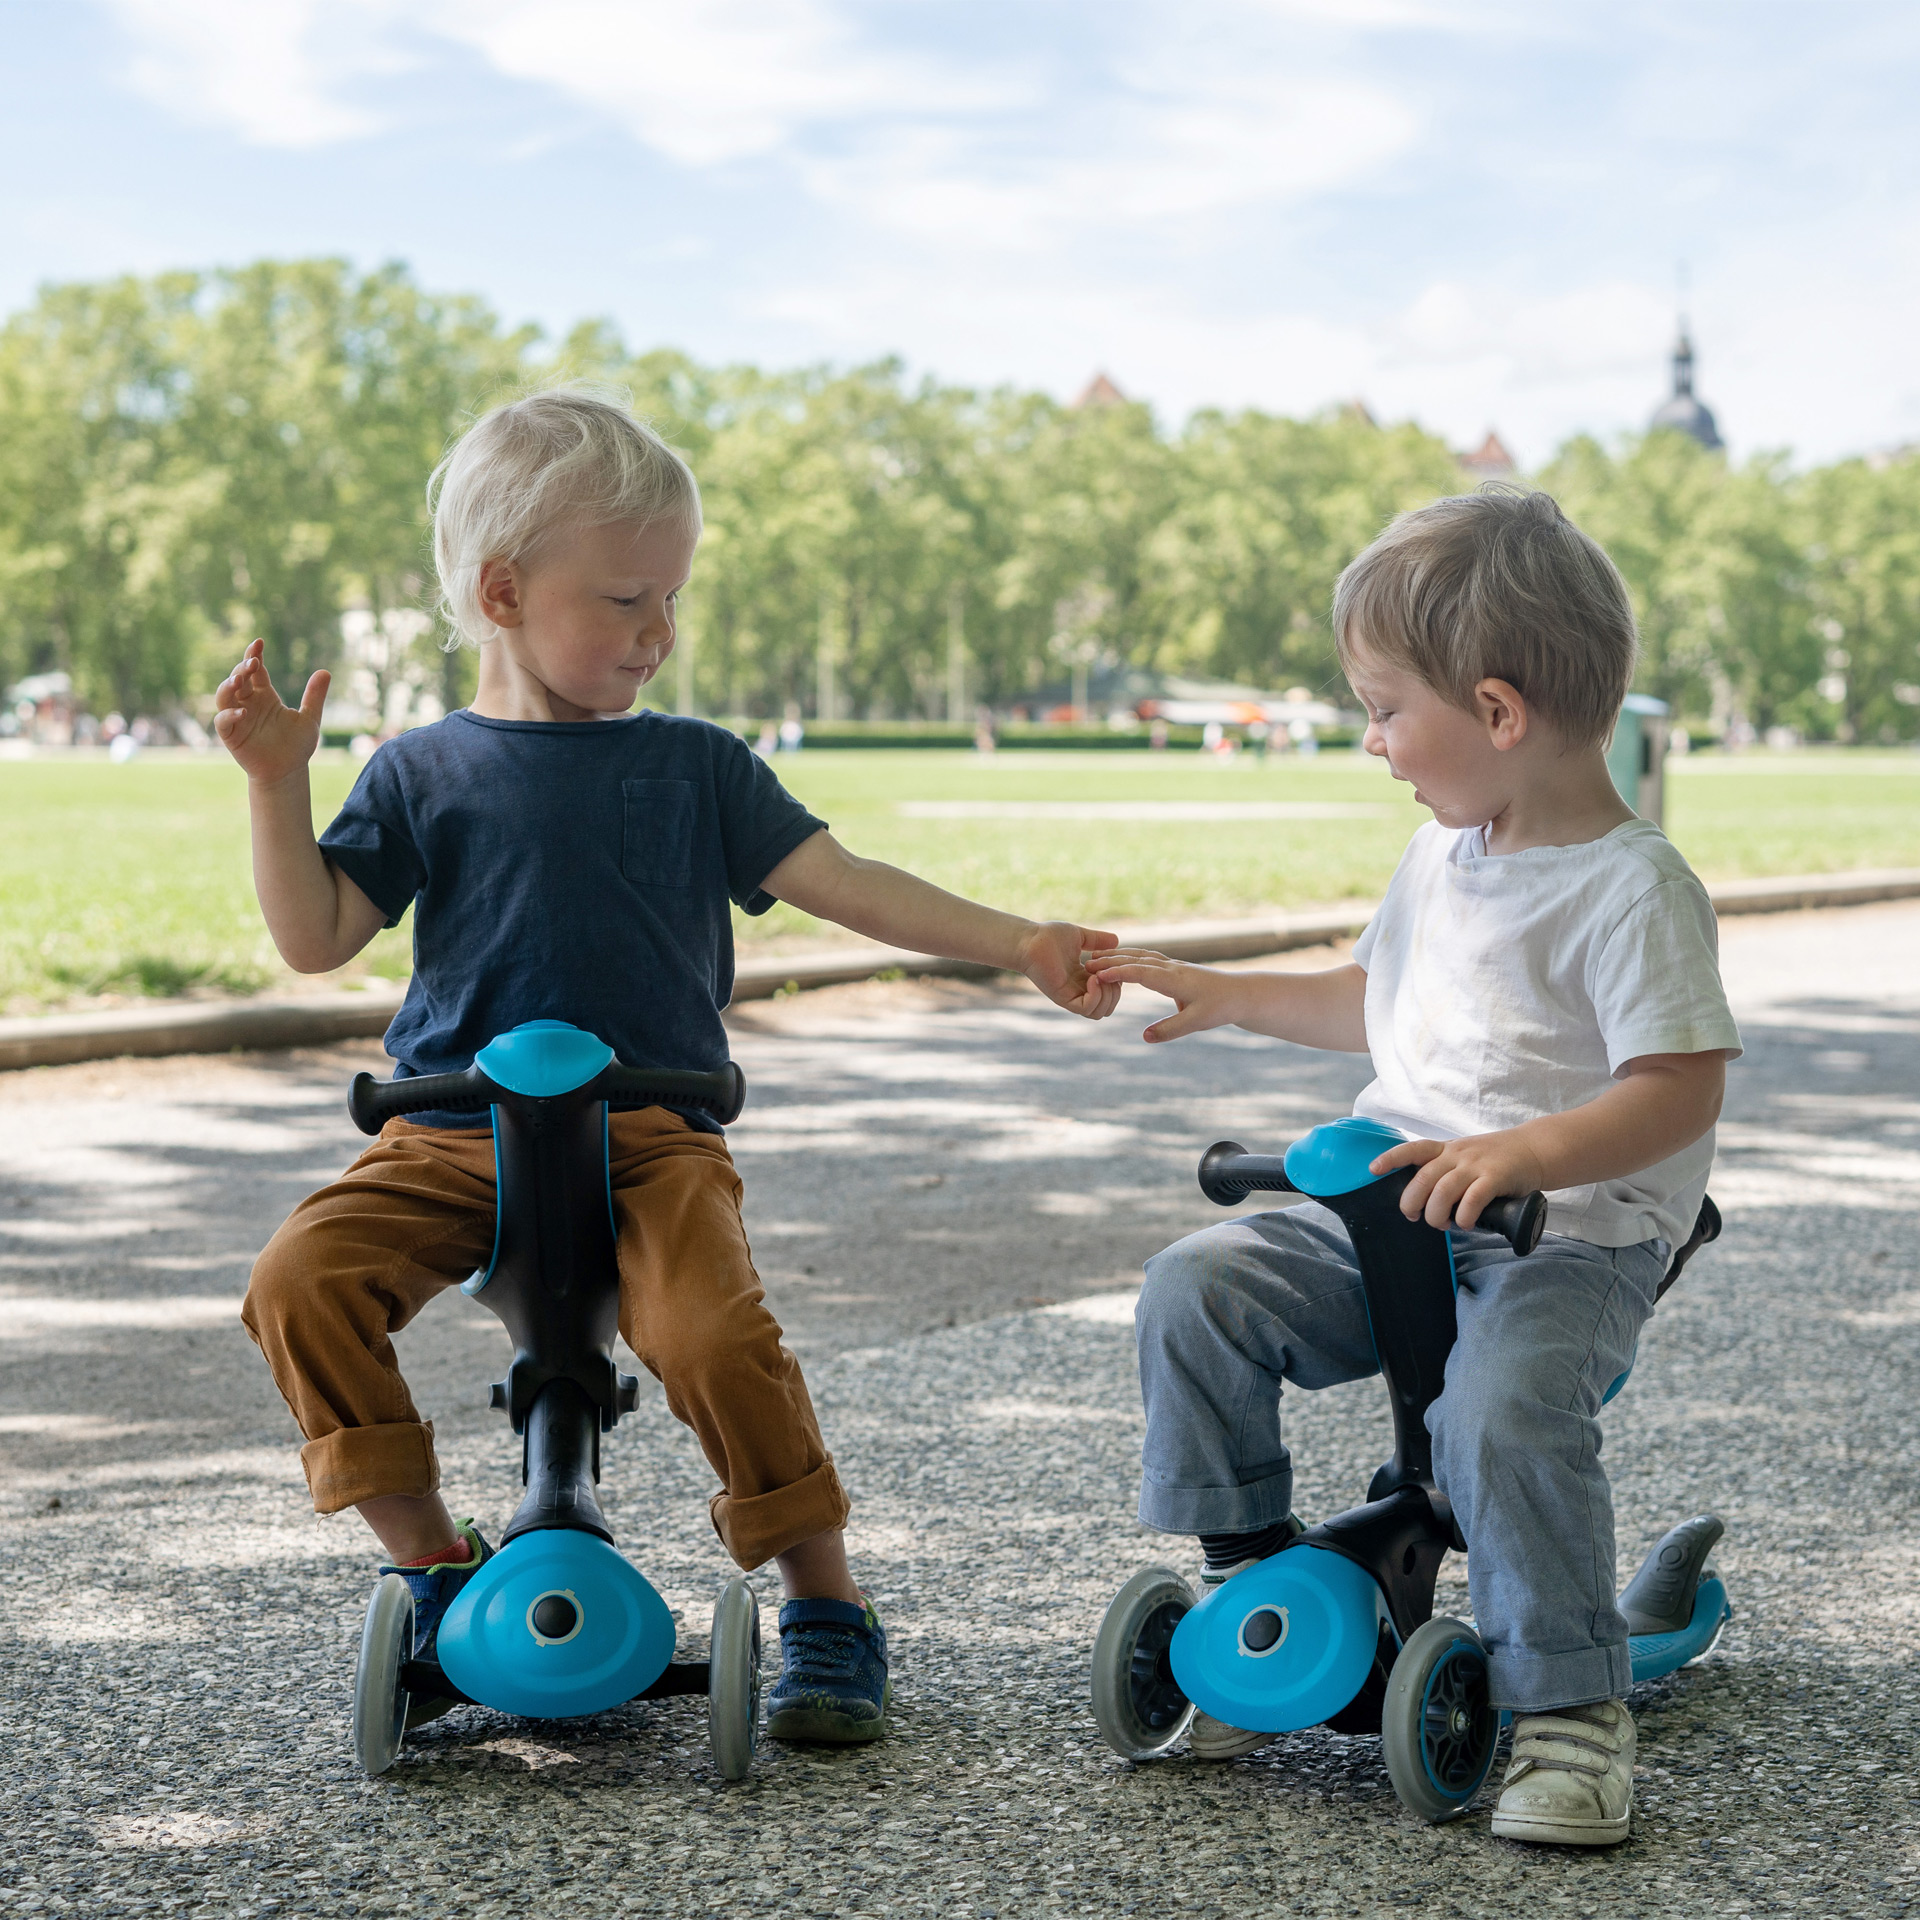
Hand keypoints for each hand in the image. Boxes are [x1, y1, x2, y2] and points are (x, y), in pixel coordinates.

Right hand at [213, 639, 328, 785]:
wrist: (288, 772)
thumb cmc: (296, 745)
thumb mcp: (310, 718)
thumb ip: (315, 696)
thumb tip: (325, 671)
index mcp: (264, 695)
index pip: (255, 671)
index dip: (254, 655)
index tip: (259, 642)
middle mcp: (248, 703)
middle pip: (238, 679)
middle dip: (242, 668)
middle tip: (253, 661)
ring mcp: (237, 718)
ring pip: (223, 696)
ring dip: (228, 686)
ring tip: (239, 680)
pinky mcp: (231, 735)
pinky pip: (223, 722)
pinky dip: (229, 715)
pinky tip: (243, 712)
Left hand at [1016, 921, 1120, 1018]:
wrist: (1030, 940)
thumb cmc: (1049, 936)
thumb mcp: (1080, 936)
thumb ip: (1098, 940)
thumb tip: (1117, 940)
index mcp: (1083, 979)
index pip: (1109, 993)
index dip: (1116, 982)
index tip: (1112, 965)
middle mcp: (1078, 990)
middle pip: (1106, 1007)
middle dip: (1114, 992)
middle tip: (1108, 973)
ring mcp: (1070, 996)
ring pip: (1098, 1013)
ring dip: (1106, 995)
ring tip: (1100, 976)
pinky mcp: (1063, 998)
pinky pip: (1086, 1009)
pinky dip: (1095, 996)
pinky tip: (1092, 978)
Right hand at [1080, 948, 1244, 1042]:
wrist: (1241, 994)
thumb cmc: (1221, 1007)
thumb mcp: (1196, 1022)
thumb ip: (1169, 1029)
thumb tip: (1144, 1037)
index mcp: (1174, 979)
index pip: (1140, 972)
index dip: (1118, 972)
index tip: (1097, 974)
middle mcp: (1172, 968)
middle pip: (1137, 959)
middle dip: (1111, 960)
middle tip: (1087, 964)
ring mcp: (1173, 966)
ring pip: (1142, 955)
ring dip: (1119, 955)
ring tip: (1097, 957)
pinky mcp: (1175, 969)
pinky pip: (1148, 959)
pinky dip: (1131, 957)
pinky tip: (1123, 960)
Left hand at [1369, 1130, 1547, 1230]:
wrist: (1534, 1150)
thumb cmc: (1495, 1159)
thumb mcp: (1465, 1156)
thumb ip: (1446, 1172)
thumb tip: (1424, 1201)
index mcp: (1447, 1149)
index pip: (1413, 1149)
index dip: (1391, 1158)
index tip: (1372, 1169)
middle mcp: (1458, 1154)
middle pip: (1423, 1178)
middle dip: (1411, 1202)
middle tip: (1415, 1217)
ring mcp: (1476, 1165)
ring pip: (1443, 1191)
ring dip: (1437, 1214)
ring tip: (1442, 1224)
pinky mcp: (1495, 1177)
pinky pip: (1472, 1199)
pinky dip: (1464, 1216)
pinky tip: (1465, 1223)